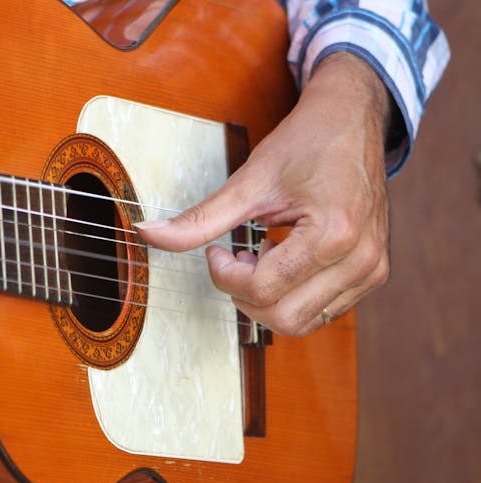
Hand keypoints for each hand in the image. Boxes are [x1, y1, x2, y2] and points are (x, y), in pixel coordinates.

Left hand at [136, 53, 391, 336]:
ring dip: (269, 298)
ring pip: (302, 322)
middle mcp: (360, 260)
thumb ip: (200, 219)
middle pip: (282, 317)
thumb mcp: (248, 180)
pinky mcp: (373, 274)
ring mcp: (371, 271)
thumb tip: (148, 234)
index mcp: (332, 234)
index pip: (261, 289)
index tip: (216, 250)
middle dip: (244, 294)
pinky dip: (292, 295)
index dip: (225, 275)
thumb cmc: (306, 143)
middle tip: (236, 258)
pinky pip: (322, 311)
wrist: (352, 120)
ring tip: (262, 255)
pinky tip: (285, 259)